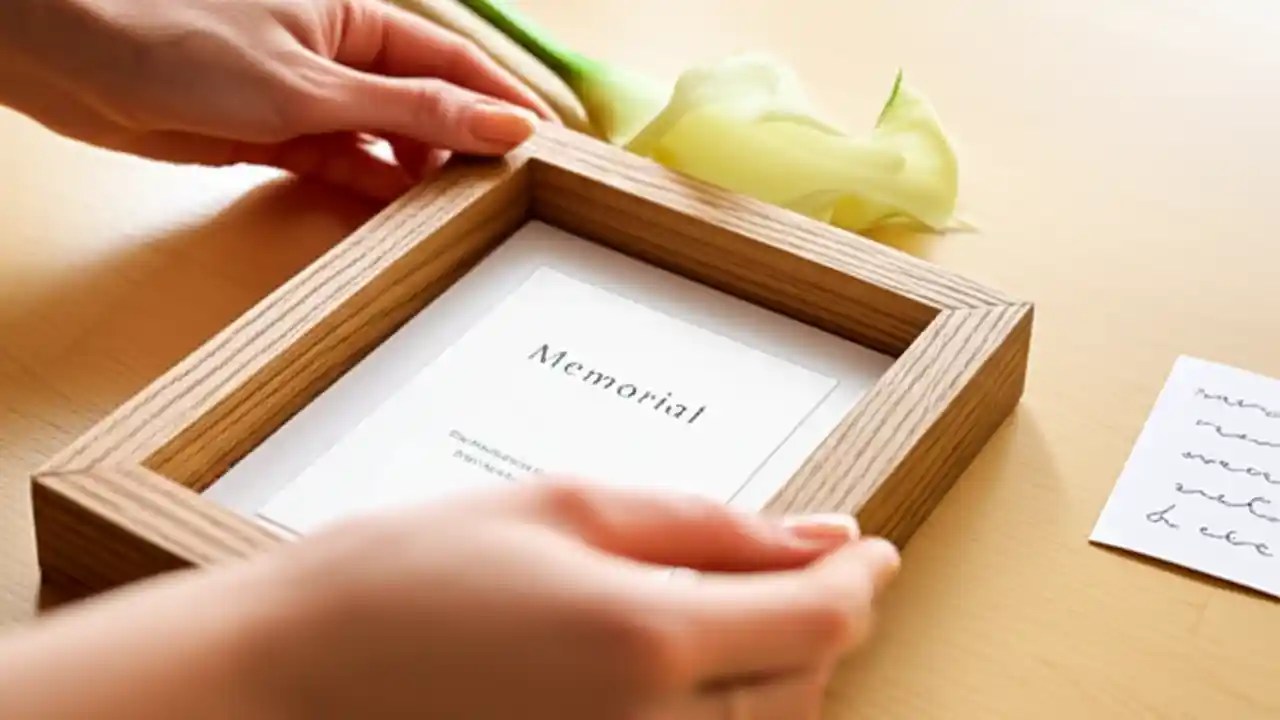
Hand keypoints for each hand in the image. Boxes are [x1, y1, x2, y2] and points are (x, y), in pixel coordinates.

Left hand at [0, 0, 554, 199]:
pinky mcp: (280, 139)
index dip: (506, 105)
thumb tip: (503, 123)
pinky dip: (373, 195)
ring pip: (391, 145)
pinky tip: (403, 221)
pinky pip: (347, 170)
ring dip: (422, 180)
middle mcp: (343, 57)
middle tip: (512, 199)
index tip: (552, 149)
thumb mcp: (313, 82)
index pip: (457, 64)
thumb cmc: (177, 37)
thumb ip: (413, 108)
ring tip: (464, 219)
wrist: (69, 59)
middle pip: (430, 107)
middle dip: (469, 149)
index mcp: (361, 17)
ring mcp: (312, 100)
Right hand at [257, 480, 900, 718]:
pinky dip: (726, 716)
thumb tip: (817, 536)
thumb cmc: (404, 579)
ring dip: (779, 674)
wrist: (292, 678)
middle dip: (820, 621)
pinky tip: (688, 673)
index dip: (861, 578)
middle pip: (806, 685)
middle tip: (801, 565)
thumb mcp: (564, 510)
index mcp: (645, 642)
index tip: (871, 549)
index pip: (820, 619)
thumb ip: (710, 527)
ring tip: (741, 613)